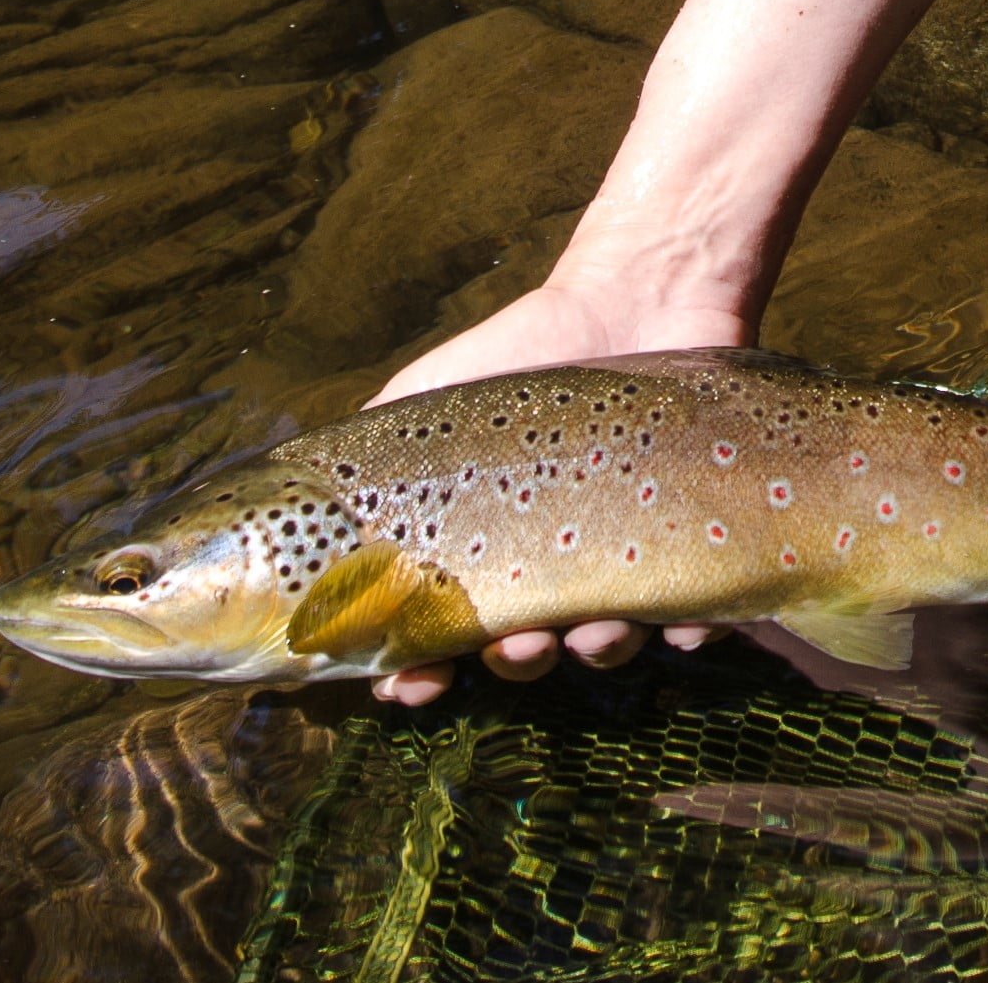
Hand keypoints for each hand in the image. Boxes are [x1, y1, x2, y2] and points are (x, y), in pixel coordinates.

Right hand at [367, 280, 752, 705]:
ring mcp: (623, 564)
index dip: (417, 675)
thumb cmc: (519, 356)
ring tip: (593, 632)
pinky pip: (701, 610)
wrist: (630, 302)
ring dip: (596, 653)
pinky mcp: (698, 544)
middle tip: (511, 648)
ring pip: (608, 645)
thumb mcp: (420, 401)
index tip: (406, 685)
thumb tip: (285, 523)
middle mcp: (549, 574)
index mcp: (481, 556)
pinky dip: (692, 625)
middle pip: (524, 656)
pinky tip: (682, 621)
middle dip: (514, 664)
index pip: (437, 639)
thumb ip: (361, 465)